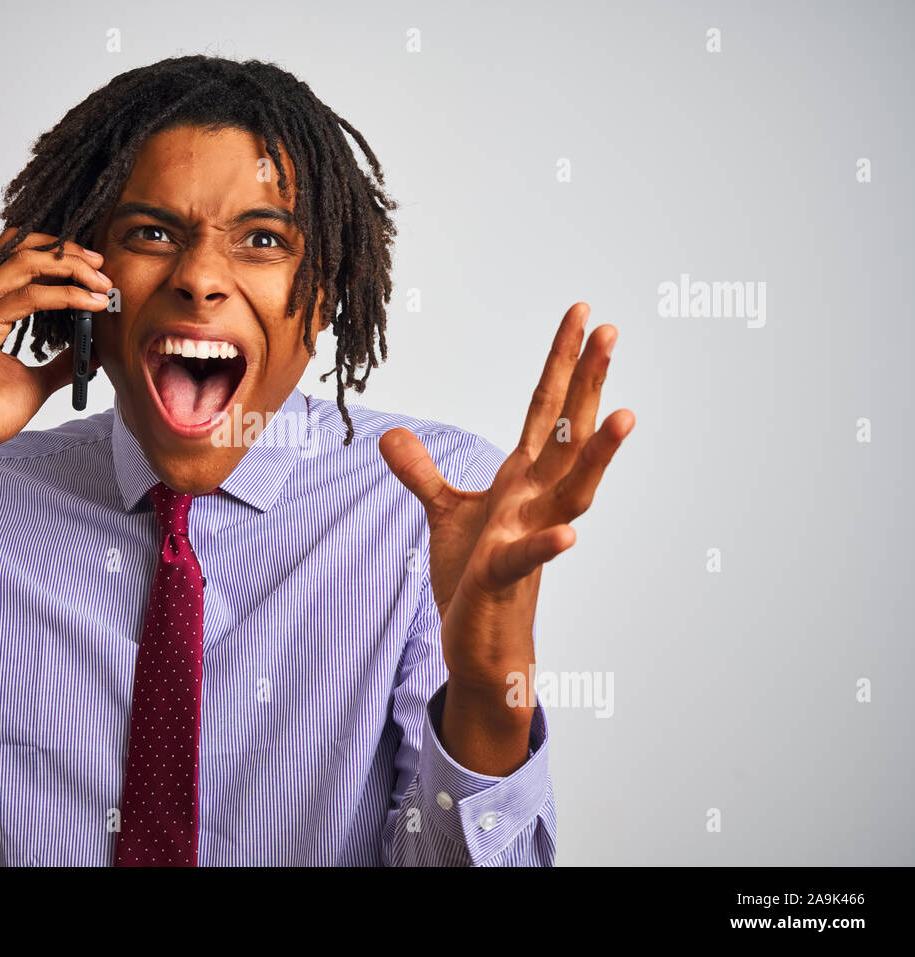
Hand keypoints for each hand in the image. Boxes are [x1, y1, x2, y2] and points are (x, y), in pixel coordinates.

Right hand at [0, 227, 112, 464]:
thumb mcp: (34, 381)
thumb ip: (59, 362)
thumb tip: (90, 351)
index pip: (15, 252)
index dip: (56, 249)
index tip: (93, 266)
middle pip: (21, 246)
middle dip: (68, 251)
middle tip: (102, 268)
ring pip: (25, 262)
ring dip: (71, 268)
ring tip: (101, 285)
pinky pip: (28, 297)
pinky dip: (64, 295)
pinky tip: (89, 304)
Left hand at [379, 302, 633, 689]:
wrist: (482, 642)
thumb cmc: (474, 577)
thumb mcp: (444, 513)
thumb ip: (422, 472)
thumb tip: (390, 436)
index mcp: (523, 478)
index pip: (546, 408)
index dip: (563, 361)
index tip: (584, 314)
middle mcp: (535, 500)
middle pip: (567, 433)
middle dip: (589, 383)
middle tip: (613, 331)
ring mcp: (527, 536)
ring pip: (570, 489)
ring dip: (597, 457)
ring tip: (625, 415)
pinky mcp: (504, 576)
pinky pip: (530, 557)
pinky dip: (548, 545)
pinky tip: (569, 532)